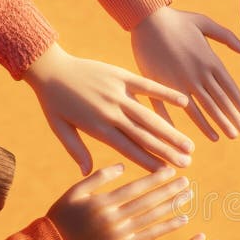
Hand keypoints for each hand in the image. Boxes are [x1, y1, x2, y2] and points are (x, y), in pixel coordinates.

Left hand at [23, 43, 192, 174]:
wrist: (49, 66)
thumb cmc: (53, 101)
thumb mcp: (59, 128)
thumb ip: (76, 150)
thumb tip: (86, 174)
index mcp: (97, 127)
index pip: (129, 149)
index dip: (149, 162)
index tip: (166, 173)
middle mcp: (111, 112)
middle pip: (145, 136)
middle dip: (167, 151)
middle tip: (186, 163)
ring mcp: (118, 93)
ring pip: (150, 116)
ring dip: (171, 131)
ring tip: (189, 145)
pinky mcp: (121, 76)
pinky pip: (147, 86)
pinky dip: (165, 94)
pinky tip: (184, 103)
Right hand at [47, 164, 189, 239]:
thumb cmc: (62, 215)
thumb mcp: (75, 191)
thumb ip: (98, 177)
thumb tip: (122, 165)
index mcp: (102, 202)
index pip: (135, 188)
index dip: (154, 179)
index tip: (170, 171)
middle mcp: (113, 218)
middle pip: (148, 202)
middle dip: (169, 190)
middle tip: (187, 181)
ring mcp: (119, 234)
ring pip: (152, 218)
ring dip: (172, 206)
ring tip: (188, 196)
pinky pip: (150, 236)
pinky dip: (167, 228)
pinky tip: (182, 220)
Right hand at [131, 6, 239, 141]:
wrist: (147, 18)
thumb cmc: (177, 19)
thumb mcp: (205, 23)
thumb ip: (227, 37)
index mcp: (211, 61)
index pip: (230, 89)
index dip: (239, 105)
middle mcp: (199, 74)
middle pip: (220, 102)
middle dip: (231, 120)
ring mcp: (181, 81)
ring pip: (202, 109)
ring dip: (213, 125)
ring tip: (224, 137)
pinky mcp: (163, 84)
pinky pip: (175, 108)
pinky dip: (181, 121)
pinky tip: (187, 134)